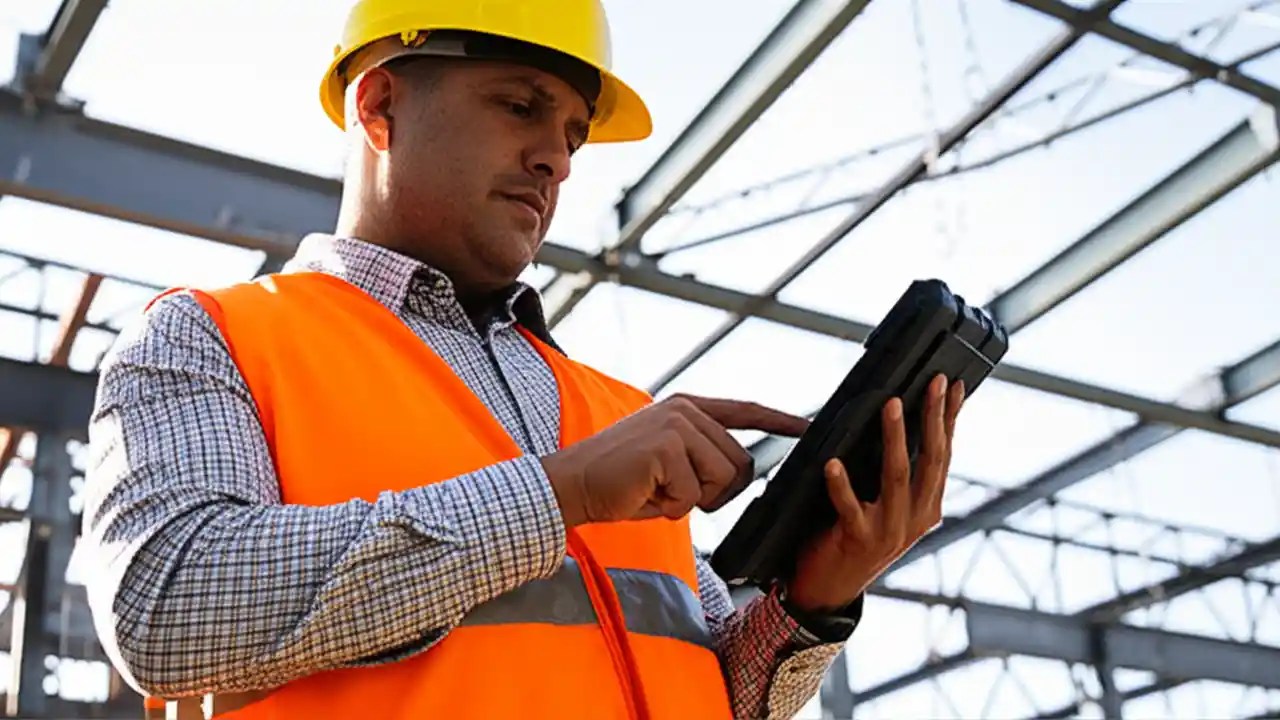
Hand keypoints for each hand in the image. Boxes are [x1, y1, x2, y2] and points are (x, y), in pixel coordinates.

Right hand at [541, 394, 808, 526]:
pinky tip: (645, 493)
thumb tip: (739, 472)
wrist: (570, 484)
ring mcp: (677, 425)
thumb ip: (701, 457)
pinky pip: (694, 494)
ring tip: (656, 490)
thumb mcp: (668, 462)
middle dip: (714, 493)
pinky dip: (671, 507)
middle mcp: (686, 411)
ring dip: (691, 500)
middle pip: (740, 464)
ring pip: (722, 479)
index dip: (779, 421)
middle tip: (672, 494)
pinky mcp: (666, 446)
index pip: (745, 411)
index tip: (807, 429)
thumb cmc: (619, 482)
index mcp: (687, 409)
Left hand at [785, 374, 964, 612]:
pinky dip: (841, 484)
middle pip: (931, 460)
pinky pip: (849, 508)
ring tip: (891, 405)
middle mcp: (916, 518)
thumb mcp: (887, 507)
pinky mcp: (858, 540)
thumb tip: (897, 420)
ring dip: (895, 438)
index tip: (955, 385)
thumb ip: (896, 475)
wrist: (830, 591)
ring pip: (897, 477)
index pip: (944, 455)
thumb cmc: (854, 538)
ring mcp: (890, 531)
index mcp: (927, 507)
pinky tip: (832, 463)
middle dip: (934, 418)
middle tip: (934, 383)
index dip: (950, 419)